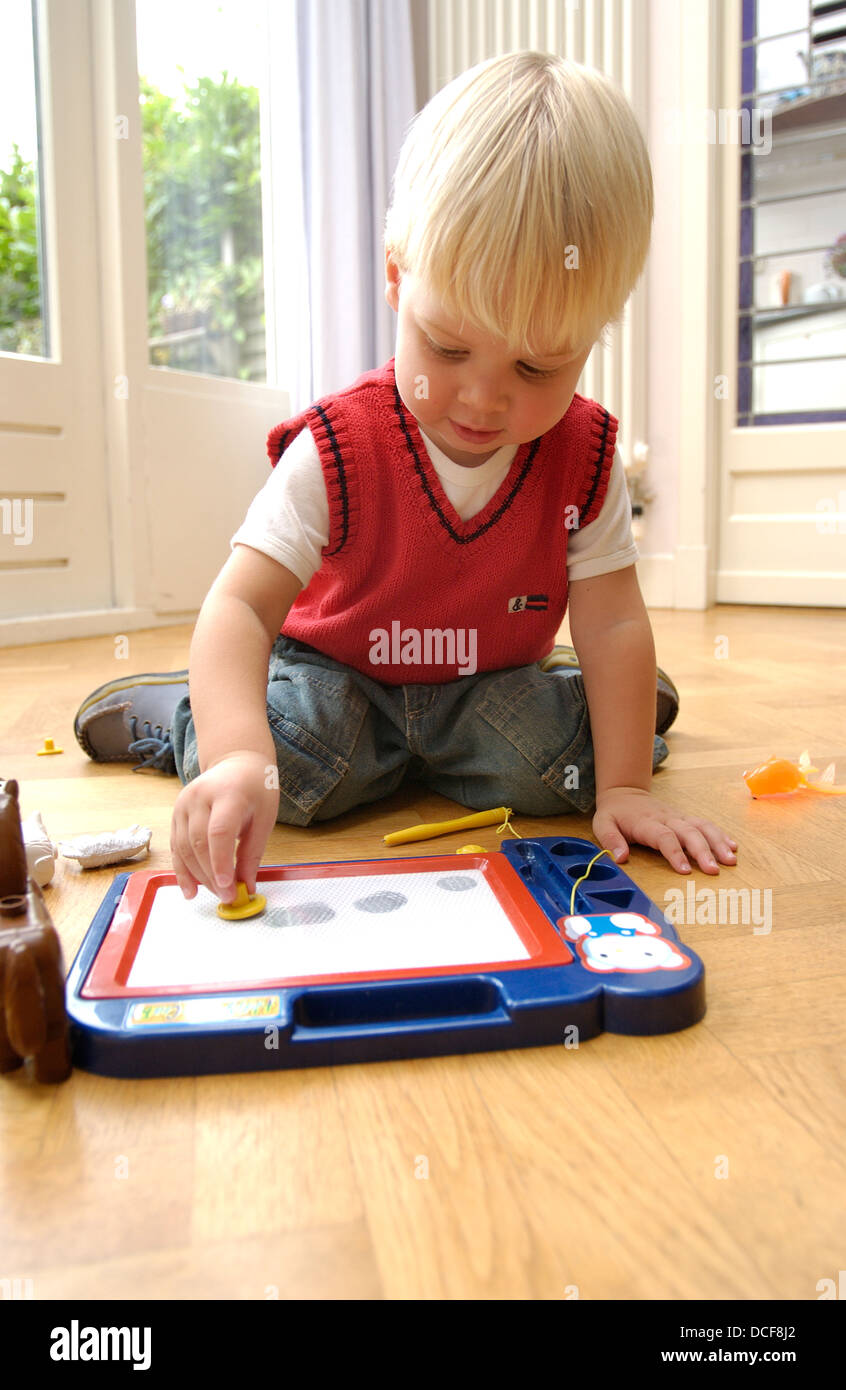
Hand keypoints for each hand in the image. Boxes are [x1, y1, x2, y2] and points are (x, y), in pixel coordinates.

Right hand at [170, 751, 279, 901]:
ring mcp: (183, 804)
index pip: (219, 831)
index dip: (220, 861)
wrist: (237, 763)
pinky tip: (190, 890)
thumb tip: (246, 886)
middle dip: (211, 875)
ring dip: (198, 877)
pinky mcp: (176, 813)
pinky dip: (182, 870)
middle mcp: (200, 797)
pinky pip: (176, 847)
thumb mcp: (265, 817)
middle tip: (228, 897)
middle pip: (199, 843)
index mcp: (228, 794)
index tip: (228, 886)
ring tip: (215, 894)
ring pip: (184, 848)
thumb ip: (253, 853)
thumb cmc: (256, 789)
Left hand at [593, 786, 737, 875]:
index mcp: (647, 823)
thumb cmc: (615, 813)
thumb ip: (610, 841)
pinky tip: (732, 847)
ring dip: (718, 843)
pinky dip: (720, 835)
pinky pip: (706, 824)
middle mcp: (667, 819)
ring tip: (731, 860)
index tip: (686, 870)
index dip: (675, 853)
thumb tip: (620, 857)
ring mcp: (678, 818)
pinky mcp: (685, 818)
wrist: (624, 792)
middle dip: (704, 851)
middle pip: (689, 833)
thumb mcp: (602, 824)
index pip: (664, 837)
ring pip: (702, 827)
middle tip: (715, 870)